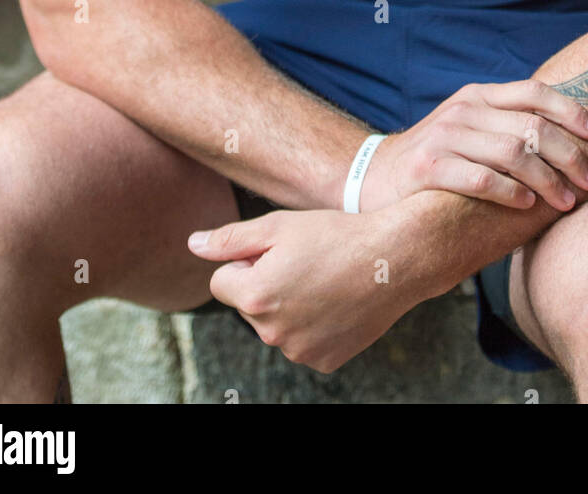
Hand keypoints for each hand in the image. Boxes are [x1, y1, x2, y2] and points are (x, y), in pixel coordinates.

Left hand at [188, 206, 428, 372]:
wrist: (395, 259)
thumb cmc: (336, 234)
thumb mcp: (279, 225)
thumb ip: (230, 239)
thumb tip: (193, 245)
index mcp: (255, 296)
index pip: (222, 282)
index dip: (246, 260)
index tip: (277, 250)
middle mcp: (272, 333)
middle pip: (249, 305)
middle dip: (265, 284)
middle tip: (305, 261)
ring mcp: (299, 352)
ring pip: (276, 325)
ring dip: (289, 305)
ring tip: (324, 279)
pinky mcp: (324, 362)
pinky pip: (303, 341)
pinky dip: (314, 324)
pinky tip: (336, 301)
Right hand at [359, 78, 587, 213]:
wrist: (373, 178)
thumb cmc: (437, 160)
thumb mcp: (470, 130)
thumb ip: (507, 127)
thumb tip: (571, 141)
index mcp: (477, 96)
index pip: (533, 92)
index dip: (570, 110)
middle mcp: (463, 110)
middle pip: (530, 125)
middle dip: (568, 154)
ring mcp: (444, 136)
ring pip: (512, 151)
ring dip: (547, 179)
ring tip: (566, 201)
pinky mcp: (427, 168)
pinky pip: (480, 178)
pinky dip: (510, 192)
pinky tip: (527, 206)